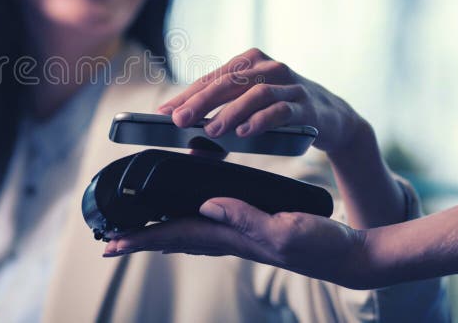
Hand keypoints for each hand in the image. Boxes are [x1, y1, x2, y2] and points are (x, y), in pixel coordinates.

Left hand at [103, 197, 374, 289]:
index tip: (112, 243)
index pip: (175, 237)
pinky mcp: (250, 225)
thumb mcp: (284, 230)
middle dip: (140, 237)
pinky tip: (189, 203)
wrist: (347, 255)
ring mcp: (237, 234)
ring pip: (187, 228)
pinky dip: (189, 211)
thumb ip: (246, 218)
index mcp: (230, 238)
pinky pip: (209, 218)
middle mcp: (228, 237)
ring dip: (159, 227)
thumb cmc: (320, 246)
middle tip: (110, 238)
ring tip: (137, 224)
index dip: (141, 239)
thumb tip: (208, 204)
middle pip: (172, 236)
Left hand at [158, 48, 368, 155]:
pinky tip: (244, 132)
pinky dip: (261, 120)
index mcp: (248, 63)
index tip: (163, 113)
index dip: (186, 95)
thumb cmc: (283, 112)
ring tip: (211, 130)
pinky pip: (281, 110)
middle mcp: (268, 67)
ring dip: (230, 112)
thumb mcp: (250, 114)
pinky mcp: (306, 105)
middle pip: (228, 82)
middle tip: (180, 120)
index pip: (211, 78)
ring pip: (255, 93)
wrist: (334, 119)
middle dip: (201, 101)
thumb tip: (192, 148)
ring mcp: (289, 84)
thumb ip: (222, 126)